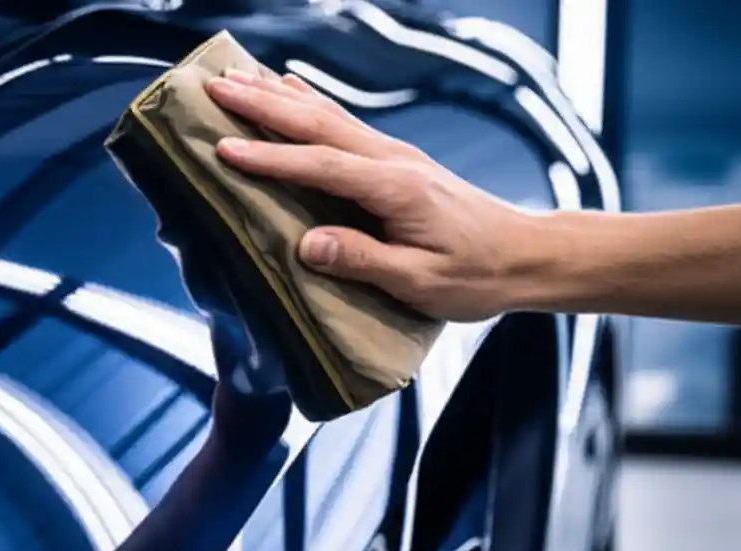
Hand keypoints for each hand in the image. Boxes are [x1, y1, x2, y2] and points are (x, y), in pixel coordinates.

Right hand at [204, 70, 548, 321]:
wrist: (525, 255)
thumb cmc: (475, 275)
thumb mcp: (420, 281)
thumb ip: (363, 260)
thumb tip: (306, 245)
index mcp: (394, 188)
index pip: (320, 165)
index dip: (269, 157)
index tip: (223, 147)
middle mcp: (392, 160)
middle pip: (317, 123)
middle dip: (262, 104)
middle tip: (215, 87)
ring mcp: (394, 155)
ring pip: (327, 115)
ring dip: (279, 96)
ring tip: (237, 78)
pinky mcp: (395, 161)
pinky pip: (341, 122)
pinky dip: (308, 102)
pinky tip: (290, 90)